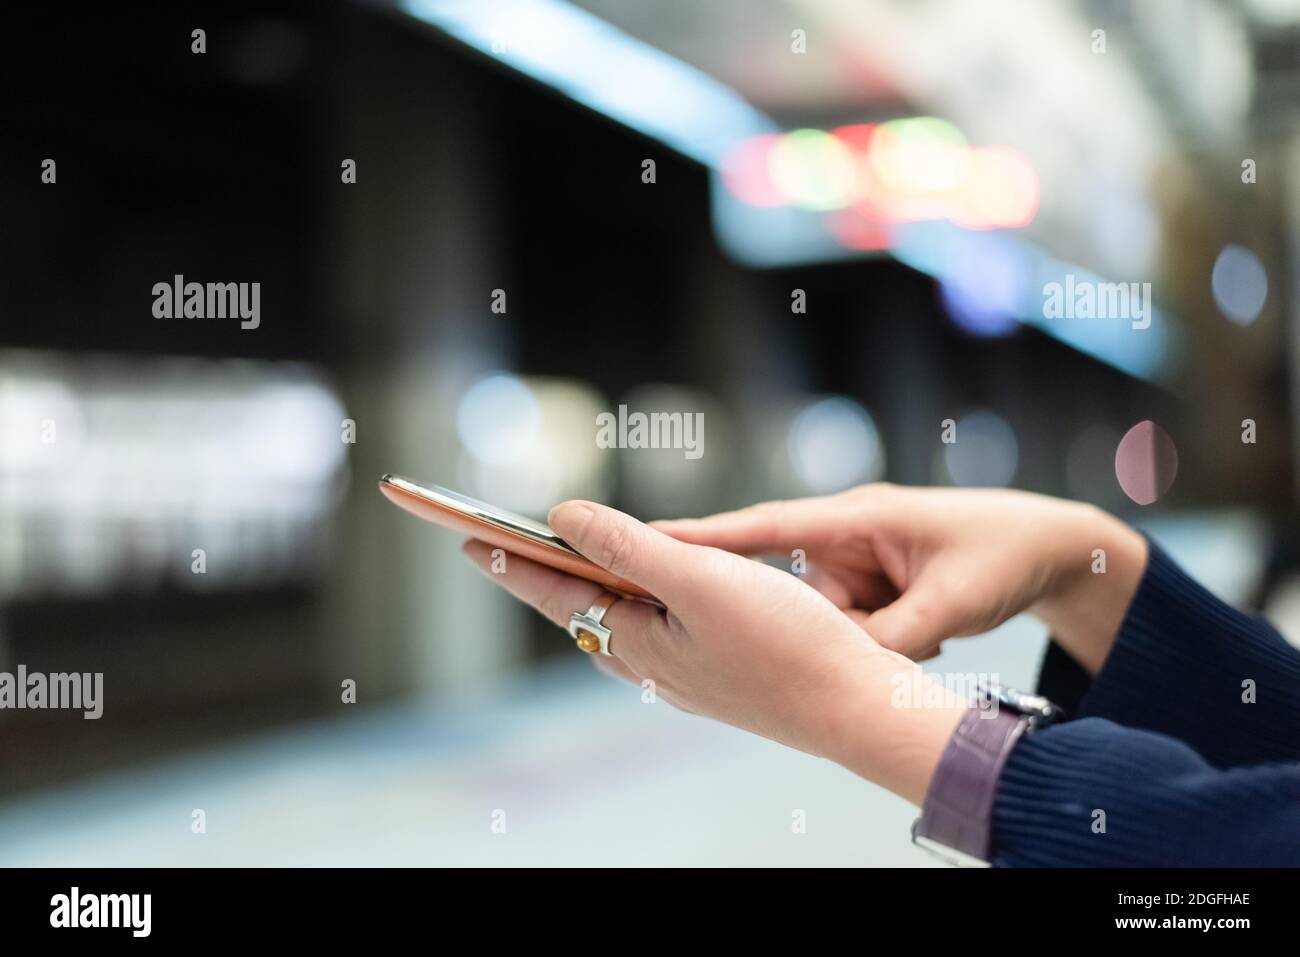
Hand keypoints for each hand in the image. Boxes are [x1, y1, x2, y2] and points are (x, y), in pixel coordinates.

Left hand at [462, 501, 966, 804]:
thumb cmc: (787, 643)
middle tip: (507, 547)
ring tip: (570, 565)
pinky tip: (658, 597)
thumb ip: (626, 546)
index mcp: (638, 642)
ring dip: (592, 591)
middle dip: (543, 575)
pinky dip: (643, 604)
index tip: (466, 539)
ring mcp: (686, 675)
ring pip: (620, 627)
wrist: (858, 708)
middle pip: (582, 610)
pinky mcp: (720, 676)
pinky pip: (660, 635)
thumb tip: (561, 520)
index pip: (555, 591)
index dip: (509, 560)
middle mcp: (653, 665)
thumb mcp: (699, 579)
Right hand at [655, 485, 1147, 673]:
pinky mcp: (872, 585)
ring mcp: (859, 563)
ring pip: (829, 617)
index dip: (705, 538)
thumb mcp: (953, 600)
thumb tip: (845, 664)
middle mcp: (846, 538)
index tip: (649, 541)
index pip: (764, 528)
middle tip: (858, 631)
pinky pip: (856, 625)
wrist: (1052, 547)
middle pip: (795, 590)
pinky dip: (888, 638)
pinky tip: (930, 631)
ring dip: (874, 636)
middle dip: (823, 622)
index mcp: (856, 518)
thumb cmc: (1002, 554)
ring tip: (931, 627)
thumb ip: (893, 636)